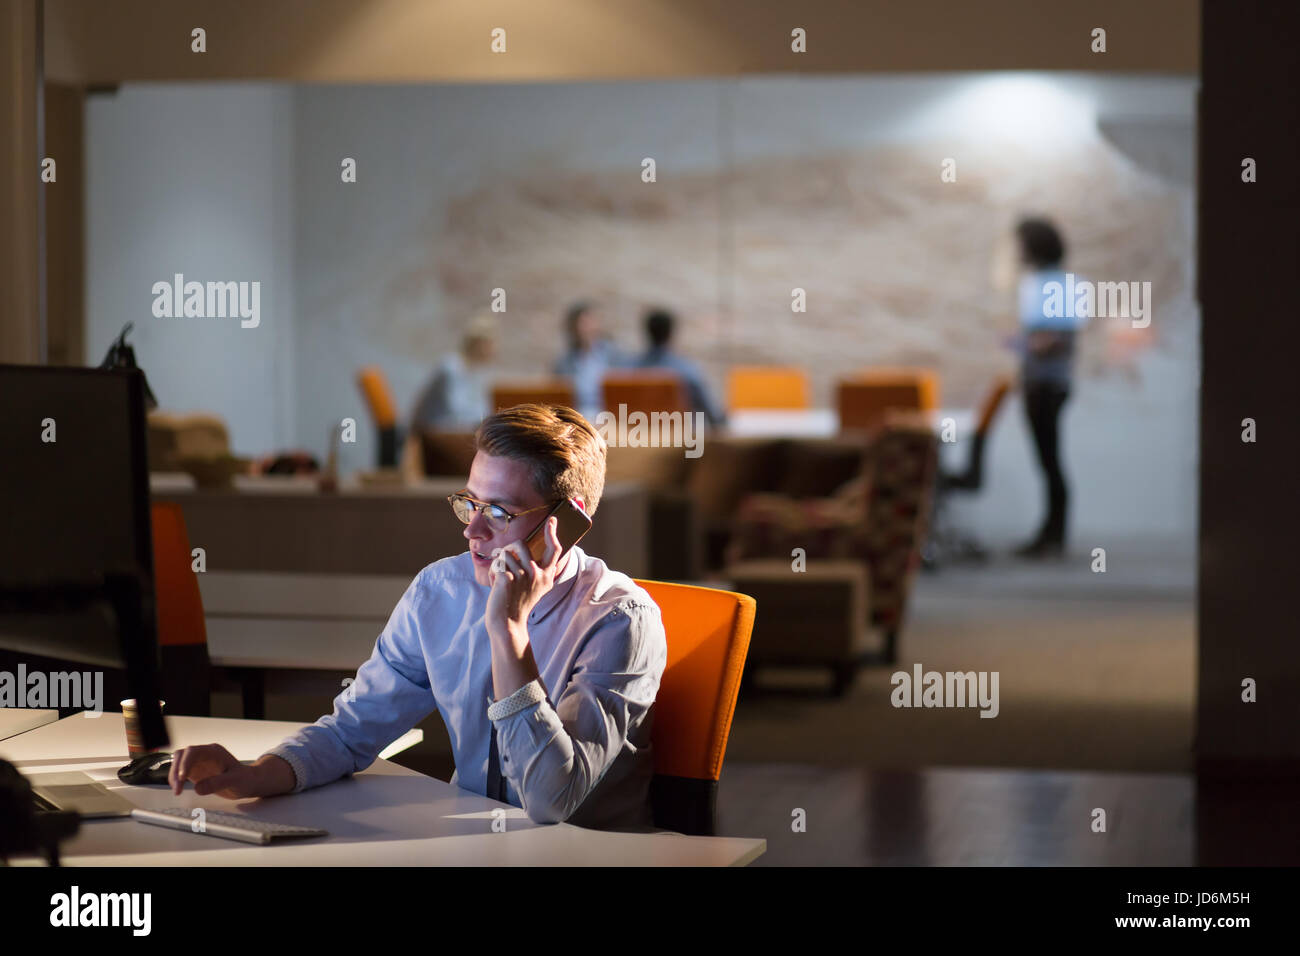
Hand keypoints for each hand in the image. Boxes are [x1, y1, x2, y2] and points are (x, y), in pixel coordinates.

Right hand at [168, 743, 291, 797]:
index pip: (193, 751)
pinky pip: (180, 772)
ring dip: (174, 776)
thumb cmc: (245, 779)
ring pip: (178, 763)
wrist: (248, 782)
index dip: (185, 763)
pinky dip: (176, 780)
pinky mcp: (195, 772)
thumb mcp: (236, 780)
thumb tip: (198, 788)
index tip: (182, 777)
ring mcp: (199, 762)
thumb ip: (219, 782)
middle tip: (177, 788)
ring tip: (177, 791)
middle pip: (182, 755)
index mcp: (214, 752)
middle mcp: (204, 754)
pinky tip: (178, 790)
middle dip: (176, 771)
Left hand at [486, 516, 562, 636]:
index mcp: (547, 576)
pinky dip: (492, 573)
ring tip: (501, 580)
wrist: (508, 623)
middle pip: (521, 543)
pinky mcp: (508, 578)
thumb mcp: (534, 587)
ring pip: (505, 553)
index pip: (554, 549)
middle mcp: (538, 574)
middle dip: (508, 550)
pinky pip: (496, 563)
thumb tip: (522, 547)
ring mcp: (524, 576)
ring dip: (499, 565)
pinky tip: (496, 586)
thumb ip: (535, 569)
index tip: (551, 520)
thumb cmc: (518, 603)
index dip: (552, 533)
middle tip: (505, 565)